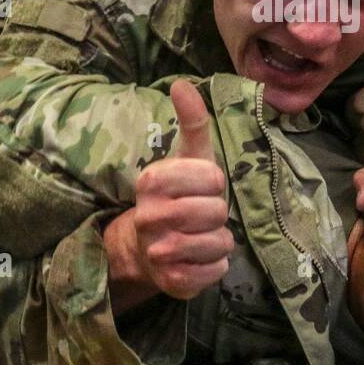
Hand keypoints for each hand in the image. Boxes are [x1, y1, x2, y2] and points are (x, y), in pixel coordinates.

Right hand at [128, 80, 232, 300]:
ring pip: (219, 242)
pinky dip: (216, 266)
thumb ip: (191, 121)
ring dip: (219, 240)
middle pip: (217, 211)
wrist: (144, 249)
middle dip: (217, 213)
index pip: (212, 177)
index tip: (200, 186)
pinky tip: (199, 259)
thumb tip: (182, 82)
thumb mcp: (187, 156)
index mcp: (152, 180)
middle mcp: (148, 216)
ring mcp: (157, 251)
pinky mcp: (170, 282)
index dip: (214, 182)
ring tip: (200, 236)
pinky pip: (216, 272)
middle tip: (201, 215)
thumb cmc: (176, 196)